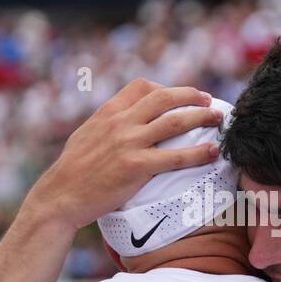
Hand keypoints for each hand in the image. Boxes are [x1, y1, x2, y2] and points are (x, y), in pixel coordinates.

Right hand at [27, 78, 221, 231]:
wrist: (61, 195)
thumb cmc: (73, 169)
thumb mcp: (86, 134)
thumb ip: (108, 123)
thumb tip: (124, 119)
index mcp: (109, 111)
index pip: (143, 86)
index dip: (166, 88)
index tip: (181, 97)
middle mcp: (121, 122)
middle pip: (165, 98)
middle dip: (192, 96)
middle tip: (209, 102)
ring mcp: (130, 143)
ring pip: (176, 122)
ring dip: (202, 118)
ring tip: (219, 120)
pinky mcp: (137, 167)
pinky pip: (176, 157)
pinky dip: (198, 153)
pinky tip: (212, 152)